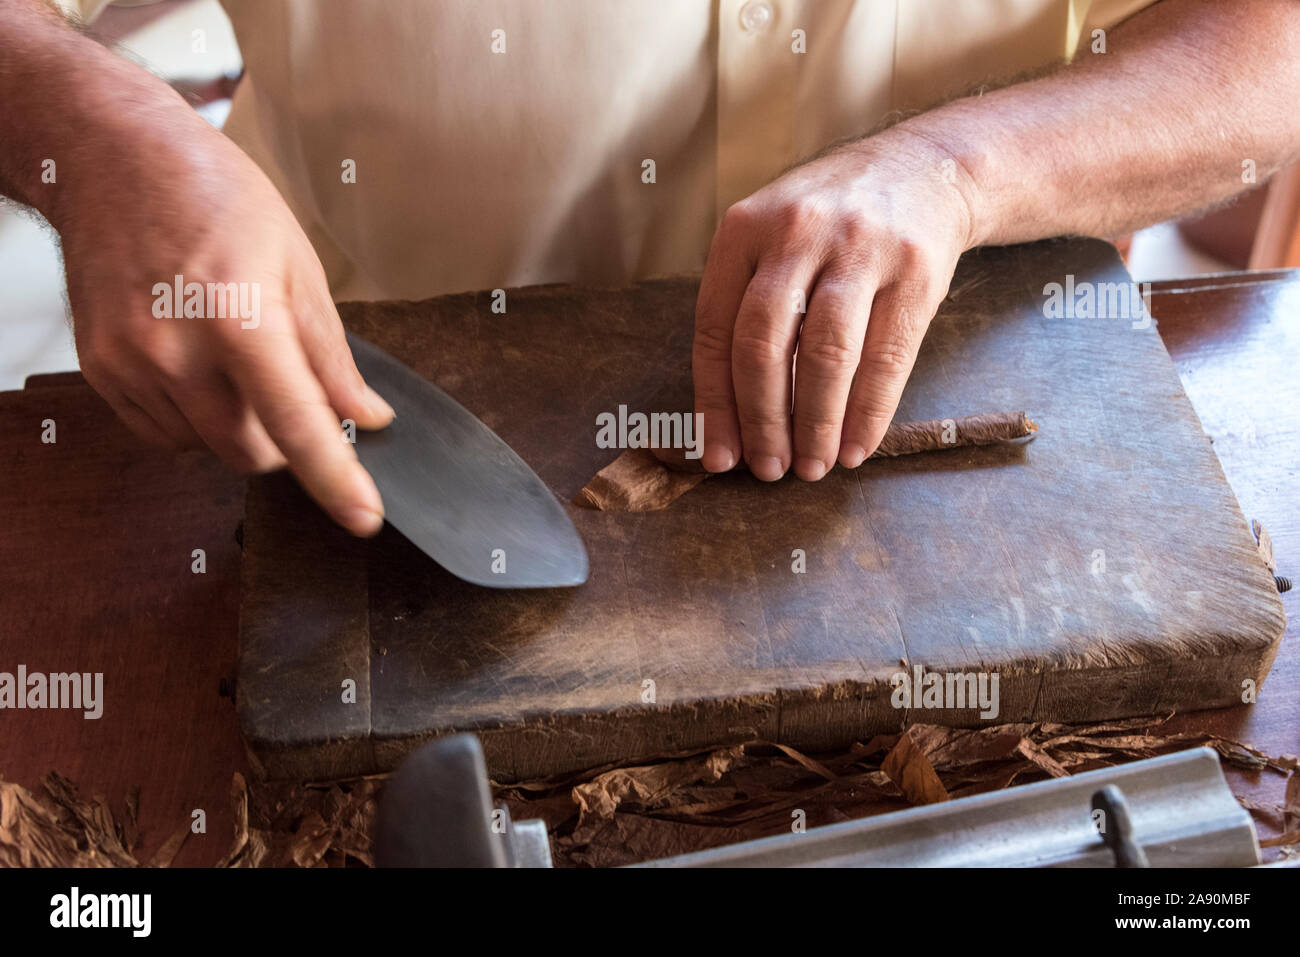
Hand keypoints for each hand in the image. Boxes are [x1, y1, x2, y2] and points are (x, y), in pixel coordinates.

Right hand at [50, 83, 392, 535]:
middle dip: (285, 442)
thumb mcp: (298, 265)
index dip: (336, 480)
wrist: (114, 157)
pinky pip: (161, 434)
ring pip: (205, 449)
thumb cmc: (214, 198)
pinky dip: (193, 420)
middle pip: (250, 453)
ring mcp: (129, 363)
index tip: (364, 518)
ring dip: (237, 428)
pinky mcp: (100, 369)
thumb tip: (367, 416)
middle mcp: (175, 349)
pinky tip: (197, 366)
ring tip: (234, 357)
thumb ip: (330, 354)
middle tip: (290, 390)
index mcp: (238, 316)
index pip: (297, 423)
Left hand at [692, 129, 977, 480]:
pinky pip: (887, 358)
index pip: (716, 330)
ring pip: (826, 355)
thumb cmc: (831, 224)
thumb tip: (729, 416)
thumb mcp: (773, 239)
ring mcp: (860, 248)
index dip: (715, 402)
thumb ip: (746, 308)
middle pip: (764, 345)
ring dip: (816, 425)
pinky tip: (856, 448)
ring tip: (812, 467)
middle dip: (763, 421)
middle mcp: (798, 232)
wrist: (925, 169)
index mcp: (745, 229)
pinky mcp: (915, 270)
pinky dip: (868, 414)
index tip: (721, 456)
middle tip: (768, 469)